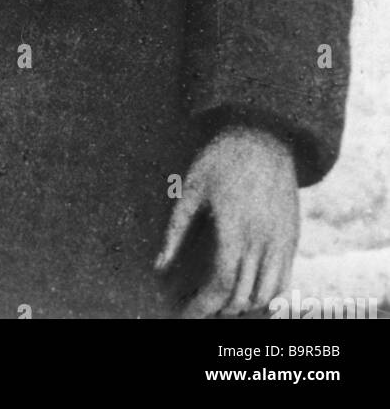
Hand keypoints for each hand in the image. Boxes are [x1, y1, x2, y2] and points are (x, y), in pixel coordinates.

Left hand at [156, 125, 298, 318]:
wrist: (263, 135)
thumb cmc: (220, 159)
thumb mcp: (191, 189)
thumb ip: (175, 231)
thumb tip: (158, 266)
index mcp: (234, 228)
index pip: (220, 283)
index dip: (202, 306)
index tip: (186, 315)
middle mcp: (262, 240)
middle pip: (242, 294)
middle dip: (218, 310)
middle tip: (198, 310)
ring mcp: (281, 241)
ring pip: (265, 295)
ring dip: (242, 307)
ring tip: (221, 306)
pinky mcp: (292, 239)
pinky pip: (284, 282)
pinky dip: (268, 299)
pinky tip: (249, 298)